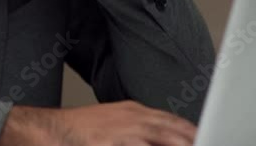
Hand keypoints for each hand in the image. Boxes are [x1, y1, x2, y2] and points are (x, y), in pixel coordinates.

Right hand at [0, 102, 196, 145]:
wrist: (45, 131)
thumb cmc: (78, 133)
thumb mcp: (113, 123)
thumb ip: (139, 131)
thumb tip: (166, 138)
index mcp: (135, 112)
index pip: (176, 123)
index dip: (195, 134)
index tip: (209, 138)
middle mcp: (133, 119)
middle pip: (175, 132)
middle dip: (194, 140)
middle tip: (211, 143)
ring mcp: (122, 133)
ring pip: (163, 139)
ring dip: (181, 144)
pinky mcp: (108, 145)